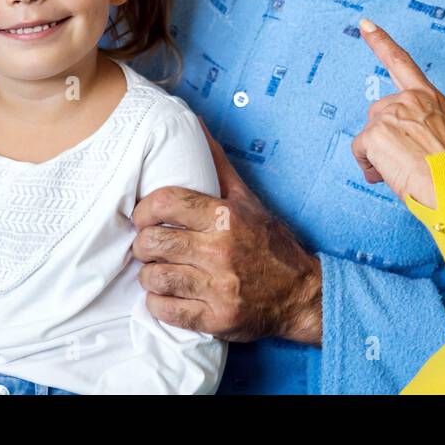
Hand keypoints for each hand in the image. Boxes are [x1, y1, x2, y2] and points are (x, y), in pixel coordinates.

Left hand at [131, 119, 322, 344]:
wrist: (302, 294)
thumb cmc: (270, 244)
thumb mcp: (247, 199)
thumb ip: (217, 165)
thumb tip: (195, 125)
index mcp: (226, 217)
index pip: (164, 203)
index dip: (144, 209)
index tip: (144, 217)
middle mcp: (221, 250)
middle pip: (153, 242)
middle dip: (142, 244)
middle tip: (148, 246)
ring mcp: (219, 287)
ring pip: (155, 278)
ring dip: (149, 275)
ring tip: (157, 271)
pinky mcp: (217, 319)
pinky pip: (167, 311)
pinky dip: (158, 304)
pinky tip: (166, 296)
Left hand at [350, 19, 444, 208]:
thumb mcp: (439, 135)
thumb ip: (415, 125)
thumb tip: (392, 140)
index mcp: (429, 97)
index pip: (401, 61)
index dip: (381, 41)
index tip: (365, 24)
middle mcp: (409, 99)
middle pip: (377, 114)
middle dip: (384, 138)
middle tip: (407, 161)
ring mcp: (391, 113)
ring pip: (368, 135)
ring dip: (379, 155)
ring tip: (404, 169)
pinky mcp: (375, 132)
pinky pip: (360, 151)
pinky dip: (369, 165)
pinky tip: (388, 173)